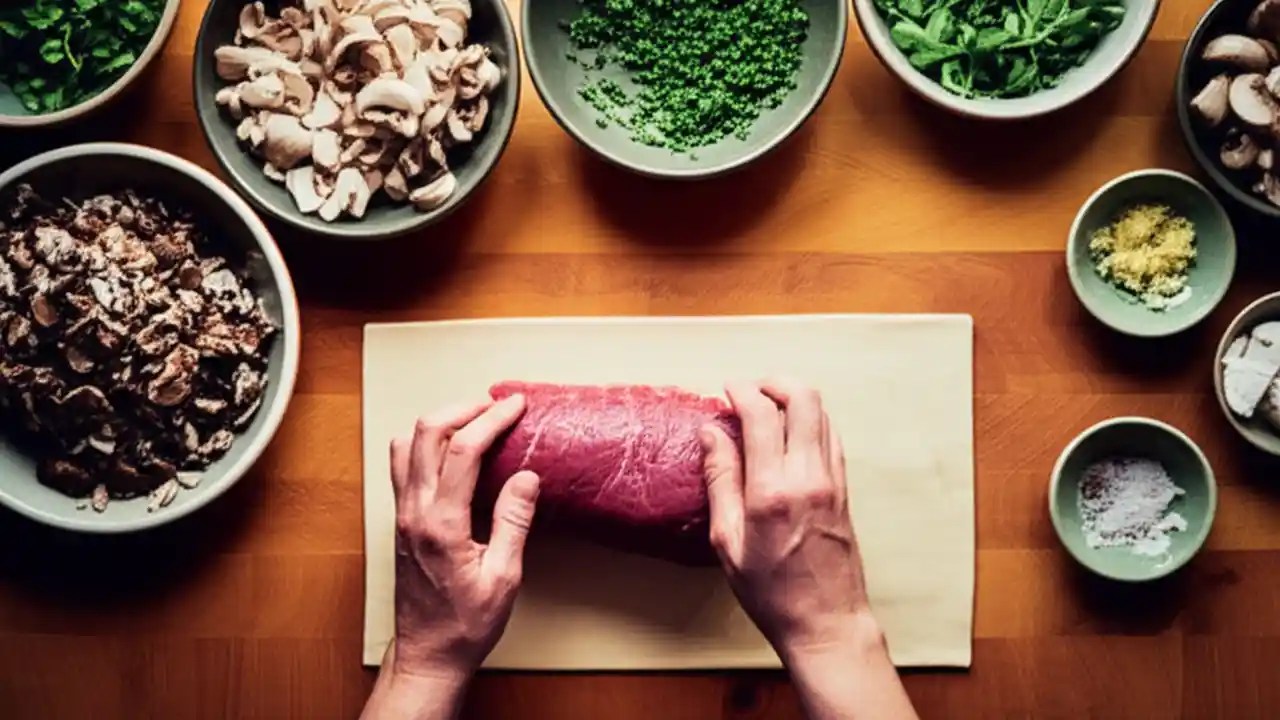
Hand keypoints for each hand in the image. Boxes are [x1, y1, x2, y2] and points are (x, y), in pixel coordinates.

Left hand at [388, 394, 539, 680]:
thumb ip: (513, 521)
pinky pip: (403, 464)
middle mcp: (414, 512)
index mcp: (442, 524)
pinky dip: (426, 442)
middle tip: (497, 406)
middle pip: (426, 432)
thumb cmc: (466, 624)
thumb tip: (527, 476)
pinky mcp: (401, 519)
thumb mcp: (504, 577)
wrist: (428, 653)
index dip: (492, 419)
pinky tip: (453, 449)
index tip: (516, 405)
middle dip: (464, 408)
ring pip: (407, 443)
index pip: (463, 449)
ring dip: (441, 421)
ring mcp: (402, 513)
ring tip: (475, 420)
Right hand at [700, 378, 871, 662]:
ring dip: (794, 399)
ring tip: (767, 408)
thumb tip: (711, 433)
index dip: (742, 391)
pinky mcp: (844, 489)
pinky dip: (810, 422)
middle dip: (774, 382)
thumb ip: (720, 479)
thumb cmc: (771, 592)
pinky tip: (789, 434)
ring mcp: (832, 481)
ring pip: (822, 413)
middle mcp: (808, 477)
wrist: (826, 622)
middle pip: (803, 398)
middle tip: (751, 389)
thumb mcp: (728, 541)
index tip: (726, 389)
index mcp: (772, 490)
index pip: (762, 415)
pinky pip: (831, 437)